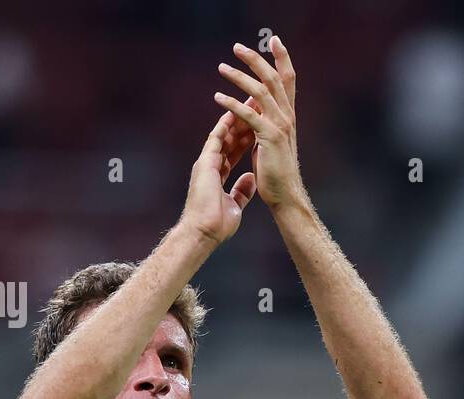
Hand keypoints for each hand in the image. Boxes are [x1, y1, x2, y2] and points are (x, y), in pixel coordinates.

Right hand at [179, 110, 258, 246]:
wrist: (205, 233)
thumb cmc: (218, 225)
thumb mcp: (235, 205)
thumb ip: (242, 191)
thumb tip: (251, 179)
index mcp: (218, 173)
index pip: (235, 150)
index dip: (247, 136)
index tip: (259, 122)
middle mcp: (211, 164)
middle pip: (230, 137)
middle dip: (243, 120)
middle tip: (255, 103)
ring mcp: (207, 163)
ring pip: (223, 134)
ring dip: (236, 117)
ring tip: (247, 101)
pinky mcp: (204, 164)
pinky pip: (215, 140)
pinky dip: (224, 127)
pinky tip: (233, 113)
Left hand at [214, 35, 306, 210]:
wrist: (285, 196)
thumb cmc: (276, 174)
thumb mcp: (270, 143)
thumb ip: (264, 124)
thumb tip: (252, 113)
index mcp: (288, 116)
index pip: (287, 80)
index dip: (282, 59)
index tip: (274, 41)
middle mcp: (287, 117)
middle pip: (273, 79)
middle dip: (256, 60)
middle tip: (237, 47)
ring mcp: (280, 127)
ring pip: (261, 92)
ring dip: (239, 77)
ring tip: (222, 67)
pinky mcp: (269, 138)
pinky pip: (248, 115)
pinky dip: (232, 104)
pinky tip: (218, 97)